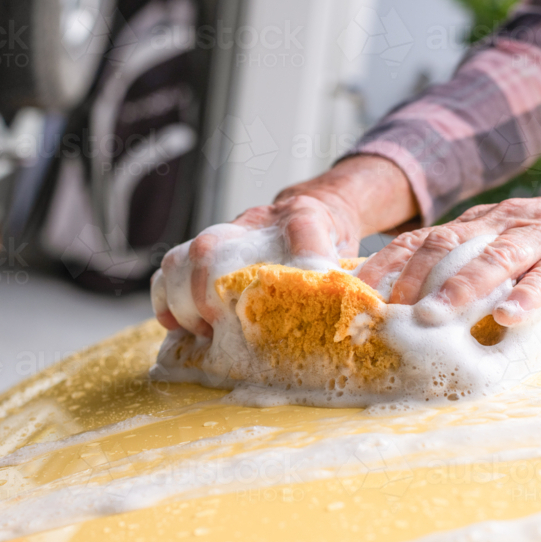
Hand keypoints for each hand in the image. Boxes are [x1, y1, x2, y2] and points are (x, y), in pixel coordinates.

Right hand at [153, 155, 416, 335]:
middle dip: (211, 296)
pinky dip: (167, 299)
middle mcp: (260, 220)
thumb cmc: (338, 246)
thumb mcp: (355, 258)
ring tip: (204, 334)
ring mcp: (228, 231)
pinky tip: (178, 326)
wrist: (320, 207)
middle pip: (216, 248)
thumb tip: (373, 328)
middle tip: (221, 331)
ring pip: (186, 256)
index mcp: (306, 217)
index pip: (300, 231)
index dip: (300, 262)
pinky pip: (169, 267)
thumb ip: (355, 286)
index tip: (304, 298)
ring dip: (187, 302)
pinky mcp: (206, 244)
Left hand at [357, 124, 540, 324]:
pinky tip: (513, 317)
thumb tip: (408, 301)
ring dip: (462, 288)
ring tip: (435, 317)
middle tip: (384, 314)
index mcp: (474, 225)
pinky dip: (531, 294)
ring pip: (495, 257)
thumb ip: (459, 263)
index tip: (350, 294)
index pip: (417, 240)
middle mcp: (498, 224)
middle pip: (447, 246)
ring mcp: (538, 236)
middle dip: (411, 281)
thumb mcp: (495, 241)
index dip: (383, 265)